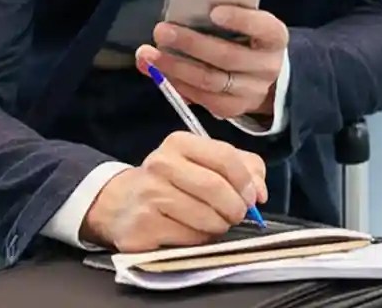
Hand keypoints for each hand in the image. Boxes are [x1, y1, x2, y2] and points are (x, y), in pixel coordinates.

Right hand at [81, 132, 267, 251]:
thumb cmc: (171, 183)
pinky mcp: (144, 225)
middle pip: (216, 188)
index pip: (225, 157)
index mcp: (179, 143)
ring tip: (213, 224)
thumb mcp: (203, 163)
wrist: (121, 203)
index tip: (253, 197)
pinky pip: (189, 237)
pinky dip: (200, 240)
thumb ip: (242, 168)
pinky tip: (191, 232)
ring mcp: (149, 195)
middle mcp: (161, 164)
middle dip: (235, 207)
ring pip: (205, 217)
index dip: (246, 181)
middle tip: (236, 215)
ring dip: (219, 226)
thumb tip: (260, 192)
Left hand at [136, 6, 287, 119]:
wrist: (265, 78)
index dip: (240, 20)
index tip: (214, 11)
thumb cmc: (247, 39)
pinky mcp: (233, 109)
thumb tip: (180, 11)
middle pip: (227, 57)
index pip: (263, 27)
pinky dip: (176, 84)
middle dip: (191, 44)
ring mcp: (251, 92)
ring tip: (147, 54)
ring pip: (210, 81)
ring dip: (175, 67)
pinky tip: (156, 72)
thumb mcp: (247, 24)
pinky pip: (201, 98)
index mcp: (274, 37)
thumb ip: (221, 17)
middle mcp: (267, 66)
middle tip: (162, 31)